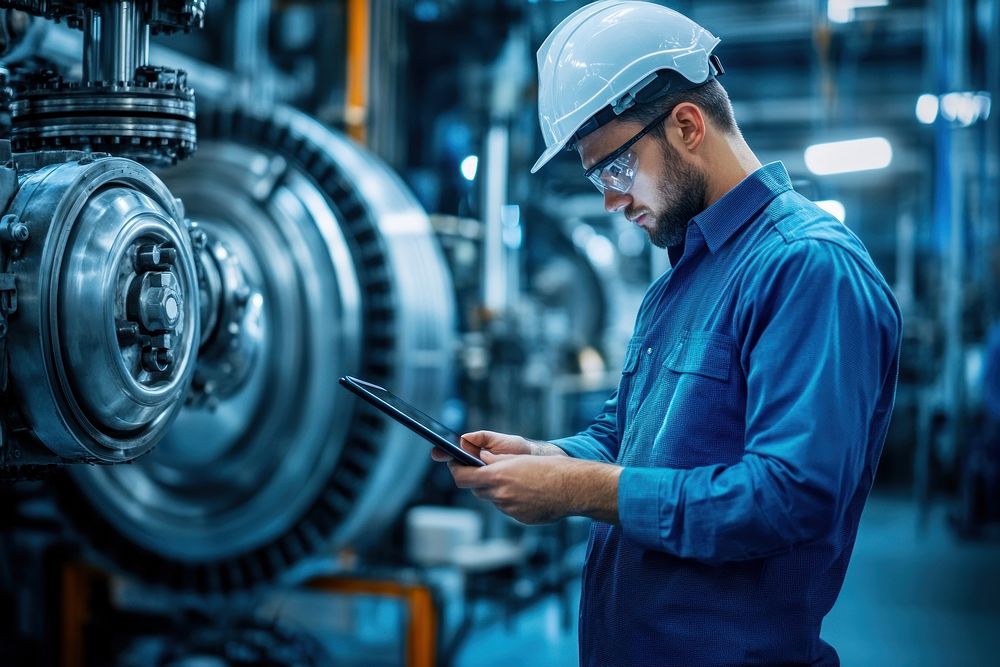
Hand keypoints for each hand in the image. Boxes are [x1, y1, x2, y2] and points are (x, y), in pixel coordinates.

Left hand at [432, 431, 620, 524]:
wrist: (574, 488)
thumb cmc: (548, 468)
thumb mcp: (518, 457)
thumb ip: (494, 460)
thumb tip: (479, 459)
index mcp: (497, 477)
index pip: (462, 477)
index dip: (455, 470)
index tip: (455, 464)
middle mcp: (500, 496)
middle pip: (478, 489)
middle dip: (481, 480)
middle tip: (491, 470)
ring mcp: (510, 510)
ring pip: (495, 499)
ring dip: (499, 490)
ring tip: (519, 481)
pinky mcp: (521, 519)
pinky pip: (509, 508)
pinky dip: (514, 500)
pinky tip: (530, 493)